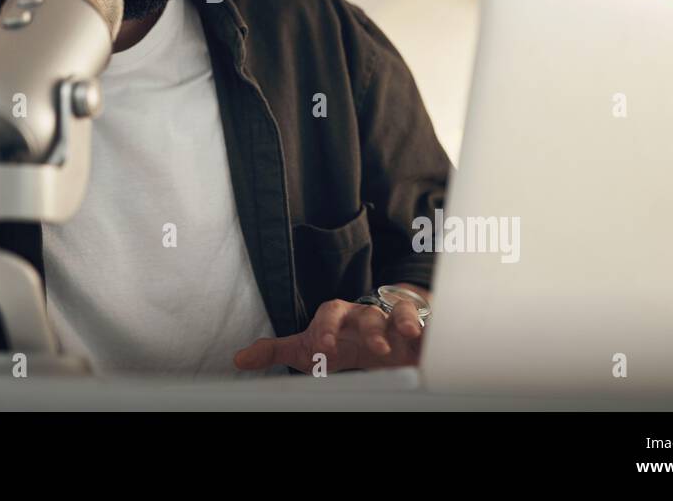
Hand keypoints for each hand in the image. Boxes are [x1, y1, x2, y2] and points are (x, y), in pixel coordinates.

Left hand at [234, 293, 425, 374]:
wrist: (378, 335)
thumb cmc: (340, 341)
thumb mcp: (309, 348)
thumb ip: (275, 351)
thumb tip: (239, 359)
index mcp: (338, 316)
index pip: (330, 313)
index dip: (327, 329)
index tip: (324, 349)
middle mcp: (366, 314)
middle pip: (367, 313)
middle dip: (371, 328)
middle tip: (374, 349)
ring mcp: (393, 321)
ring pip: (400, 313)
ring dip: (404, 323)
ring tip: (409, 337)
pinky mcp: (418, 330)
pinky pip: (427, 324)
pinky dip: (431, 330)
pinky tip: (433, 340)